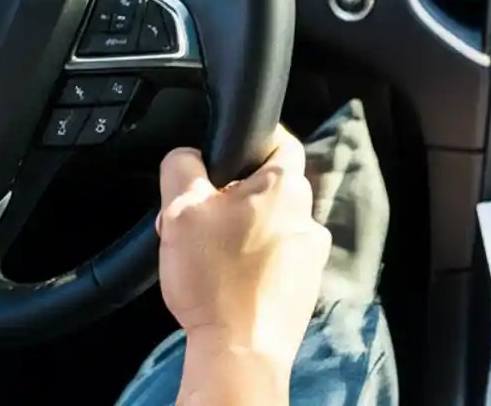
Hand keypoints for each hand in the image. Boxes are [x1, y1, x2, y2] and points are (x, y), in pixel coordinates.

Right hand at [157, 128, 330, 367]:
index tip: (223, 158)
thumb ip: (181, 167)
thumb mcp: (180, 210)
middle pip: (267, 187)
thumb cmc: (215, 282)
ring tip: (209, 255)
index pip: (280, 140)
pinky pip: (276, 257)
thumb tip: (186, 156)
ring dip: (241, 231)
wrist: (239, 351)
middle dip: (232, 196)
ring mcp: (310, 254)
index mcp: (284, 187)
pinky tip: (226, 278)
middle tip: (200, 216)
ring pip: (270, 223)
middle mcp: (307, 216)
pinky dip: (252, 261)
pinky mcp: (304, 284)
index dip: (248, 143)